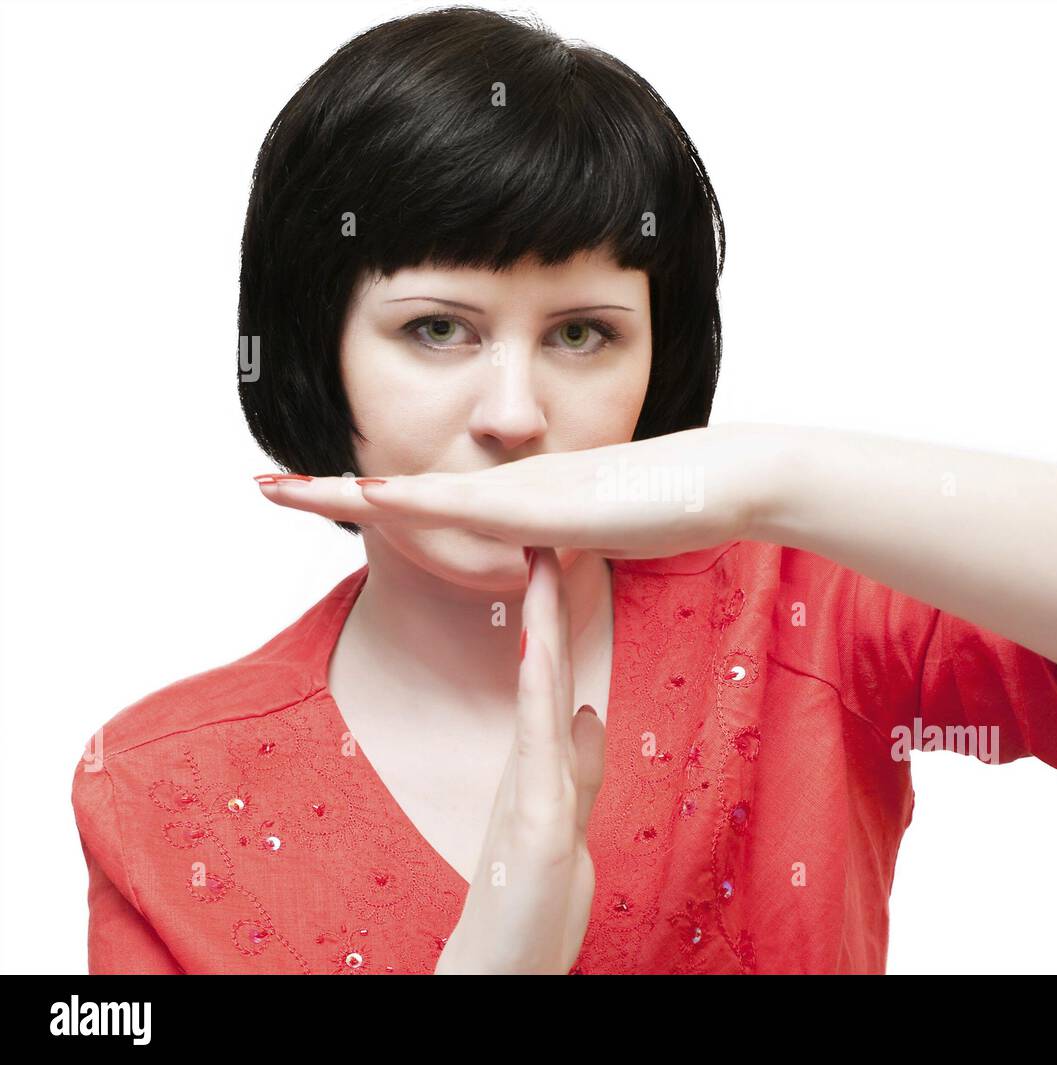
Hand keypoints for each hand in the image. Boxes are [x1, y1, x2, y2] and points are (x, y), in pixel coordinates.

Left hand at [255, 422, 784, 558]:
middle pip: (401, 491)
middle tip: (262, 484)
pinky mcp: (548, 505)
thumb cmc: (669, 506)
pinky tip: (370, 496)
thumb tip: (542, 551)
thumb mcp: (598, 534)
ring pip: (418, 492)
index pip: (424, 501)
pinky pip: (470, 505)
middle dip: (327, 491)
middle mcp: (507, 486)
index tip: (315, 496)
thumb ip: (563, 542)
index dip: (365, 499)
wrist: (721, 480)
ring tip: (281, 487)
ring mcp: (524, 491)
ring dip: (346, 494)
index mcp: (514, 498)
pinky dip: (414, 502)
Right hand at [434, 545, 604, 973]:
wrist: (500, 974)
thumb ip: (578, 768)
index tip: (560, 561)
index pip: (551, 674)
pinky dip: (539, 694)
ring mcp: (527, 791)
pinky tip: (538, 652)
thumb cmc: (531, 905)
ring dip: (542, 628)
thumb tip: (588, 711)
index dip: (556, 617)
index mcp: (539, 763)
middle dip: (546, 602)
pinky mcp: (530, 825)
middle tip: (546, 535)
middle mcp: (528, 766)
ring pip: (538, 694)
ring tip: (542, 568)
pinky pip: (536, 746)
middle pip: (542, 668)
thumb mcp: (566, 821)